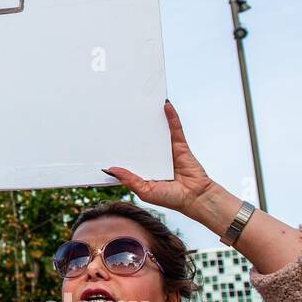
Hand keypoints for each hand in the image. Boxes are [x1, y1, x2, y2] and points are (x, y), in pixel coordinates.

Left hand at [103, 102, 216, 217]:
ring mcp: (167, 150)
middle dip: (132, 128)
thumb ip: (129, 180)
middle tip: (119, 114)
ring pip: (157, 131)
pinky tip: (166, 105)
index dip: (119, 146)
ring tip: (141, 103)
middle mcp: (153, 157)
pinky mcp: (180, 146)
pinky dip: (171, 117)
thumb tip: (111, 169)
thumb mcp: (145, 191)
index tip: (105, 137)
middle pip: (141, 139)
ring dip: (151, 118)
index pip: (129, 154)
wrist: (195, 198)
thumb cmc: (171, 198)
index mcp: (144, 168)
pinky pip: (175, 129)